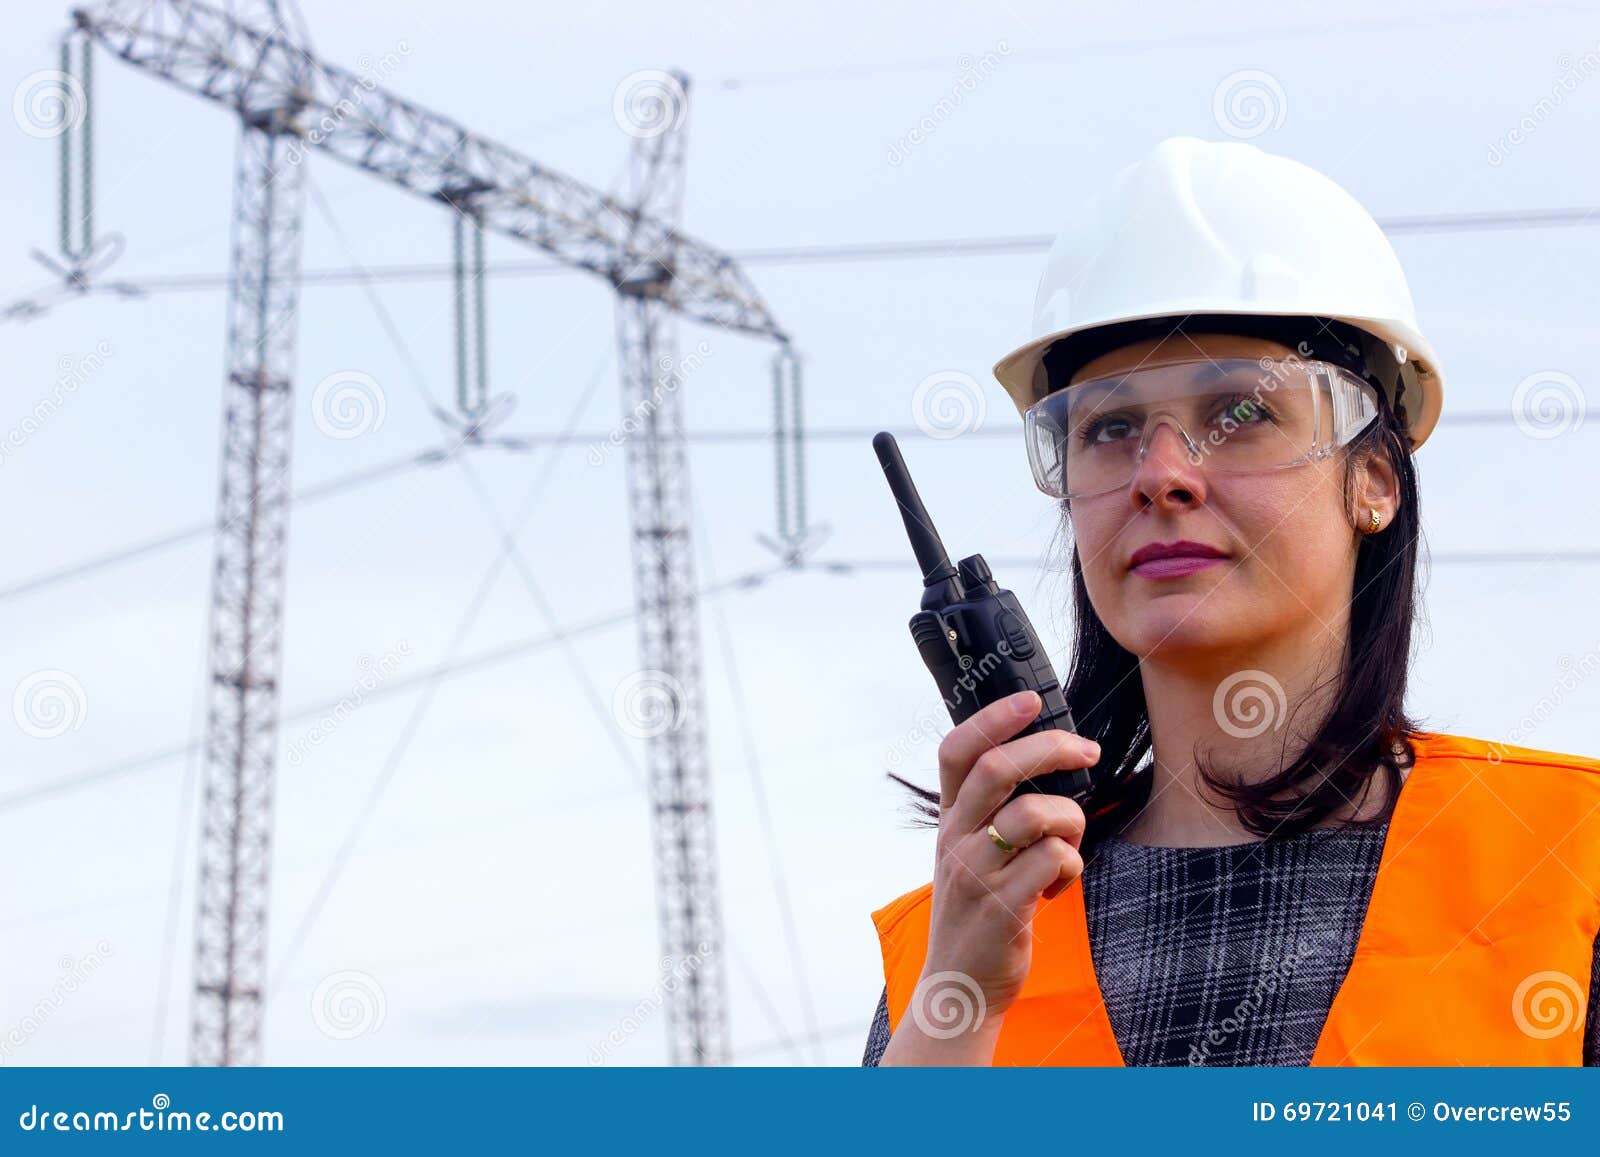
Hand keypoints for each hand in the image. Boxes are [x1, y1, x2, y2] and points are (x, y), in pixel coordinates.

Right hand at [880, 690, 1097, 1064]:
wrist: (960, 986)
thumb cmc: (977, 913)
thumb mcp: (968, 855)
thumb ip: (991, 813)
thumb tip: (1044, 762)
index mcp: (950, 821)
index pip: (956, 753)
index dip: (992, 718)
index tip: (1030, 699)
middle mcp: (957, 840)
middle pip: (998, 769)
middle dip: (1051, 748)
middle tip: (1087, 751)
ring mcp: (977, 873)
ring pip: (1037, 814)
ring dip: (1071, 821)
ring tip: (1069, 845)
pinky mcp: (1004, 906)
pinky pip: (1054, 860)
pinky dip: (1071, 866)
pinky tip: (1059, 885)